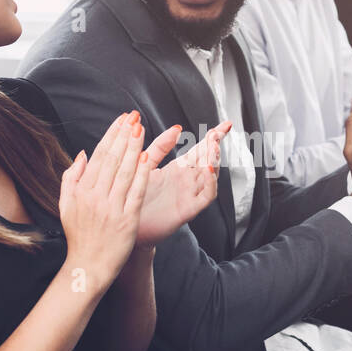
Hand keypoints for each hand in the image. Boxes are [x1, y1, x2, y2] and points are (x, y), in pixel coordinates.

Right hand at [58, 111, 149, 293]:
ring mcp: (112, 208)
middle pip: (112, 160)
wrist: (88, 266)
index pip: (99, 156)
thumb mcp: (66, 205)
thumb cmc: (79, 235)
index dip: (112, 135)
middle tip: (134, 117)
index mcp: (82, 191)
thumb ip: (71, 178)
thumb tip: (84, 154)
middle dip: (124, 135)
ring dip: (134, 148)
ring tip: (141, 129)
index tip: (122, 119)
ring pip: (125, 172)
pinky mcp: (127, 220)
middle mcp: (95, 197)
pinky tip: (147, 158)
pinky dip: (141, 174)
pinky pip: (136, 192)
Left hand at [135, 120, 224, 246]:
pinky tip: (208, 171)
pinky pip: (206, 196)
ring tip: (213, 148)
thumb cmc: (135, 198)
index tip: (225, 124)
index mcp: (177, 169)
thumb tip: (176, 127)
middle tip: (217, 133)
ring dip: (213, 161)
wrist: (127, 226)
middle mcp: (187, 181)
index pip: (200, 149)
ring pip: (210, 176)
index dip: (213, 136)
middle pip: (208, 159)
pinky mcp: (188, 209)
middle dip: (214, 146)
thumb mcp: (146, 165)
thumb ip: (159, 147)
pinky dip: (210, 183)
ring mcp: (189, 194)